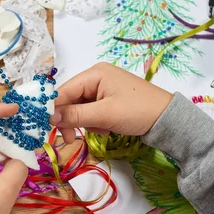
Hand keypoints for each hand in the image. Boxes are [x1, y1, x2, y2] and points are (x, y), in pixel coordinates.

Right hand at [50, 63, 172, 142]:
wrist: (167, 119)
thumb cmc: (137, 112)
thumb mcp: (104, 115)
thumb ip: (75, 115)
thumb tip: (48, 118)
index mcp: (94, 74)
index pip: (63, 90)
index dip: (53, 109)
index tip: (47, 127)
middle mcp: (96, 77)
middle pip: (70, 99)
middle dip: (71, 119)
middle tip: (70, 139)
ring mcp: (103, 88)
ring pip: (79, 108)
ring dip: (85, 122)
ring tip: (101, 130)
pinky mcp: (108, 99)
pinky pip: (91, 111)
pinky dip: (94, 122)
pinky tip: (106, 128)